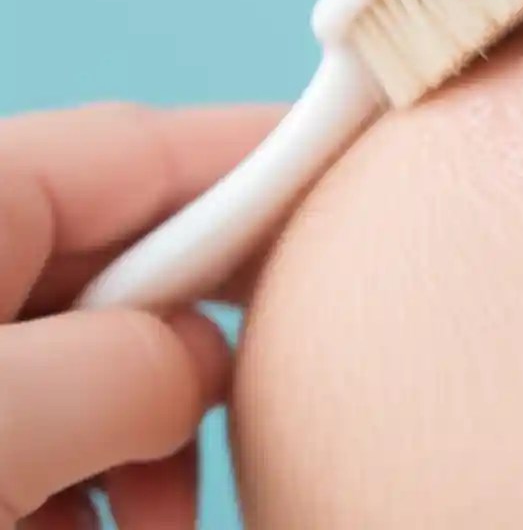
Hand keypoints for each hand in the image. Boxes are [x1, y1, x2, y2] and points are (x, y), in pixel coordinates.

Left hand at [0, 103, 280, 528]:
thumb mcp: (3, 422)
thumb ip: (130, 369)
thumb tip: (201, 366)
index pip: (145, 150)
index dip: (267, 158)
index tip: (365, 177)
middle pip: (136, 257)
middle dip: (204, 337)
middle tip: (267, 396)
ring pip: (100, 350)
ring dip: (155, 433)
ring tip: (156, 515)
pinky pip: (53, 417)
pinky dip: (97, 473)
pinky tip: (98, 520)